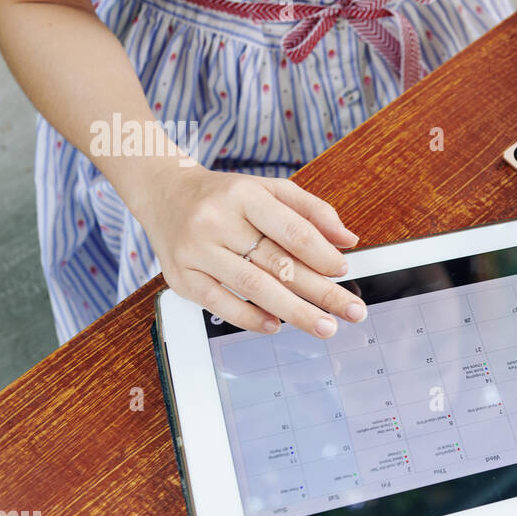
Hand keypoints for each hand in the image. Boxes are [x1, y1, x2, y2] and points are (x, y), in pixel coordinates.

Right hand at [135, 165, 366, 337]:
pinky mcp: (180, 277)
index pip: (291, 230)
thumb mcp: (270, 189)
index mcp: (244, 195)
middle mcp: (216, 221)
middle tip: (351, 311)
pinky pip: (219, 303)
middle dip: (320, 292)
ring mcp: (196, 250)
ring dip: (294, 311)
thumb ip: (312, 211)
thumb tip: (347, 240)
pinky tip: (276, 325)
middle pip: (277, 263)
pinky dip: (250, 318)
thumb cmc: (226, 196)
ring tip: (324, 326)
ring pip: (253, 287)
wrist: (165, 194)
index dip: (322, 254)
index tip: (343, 271)